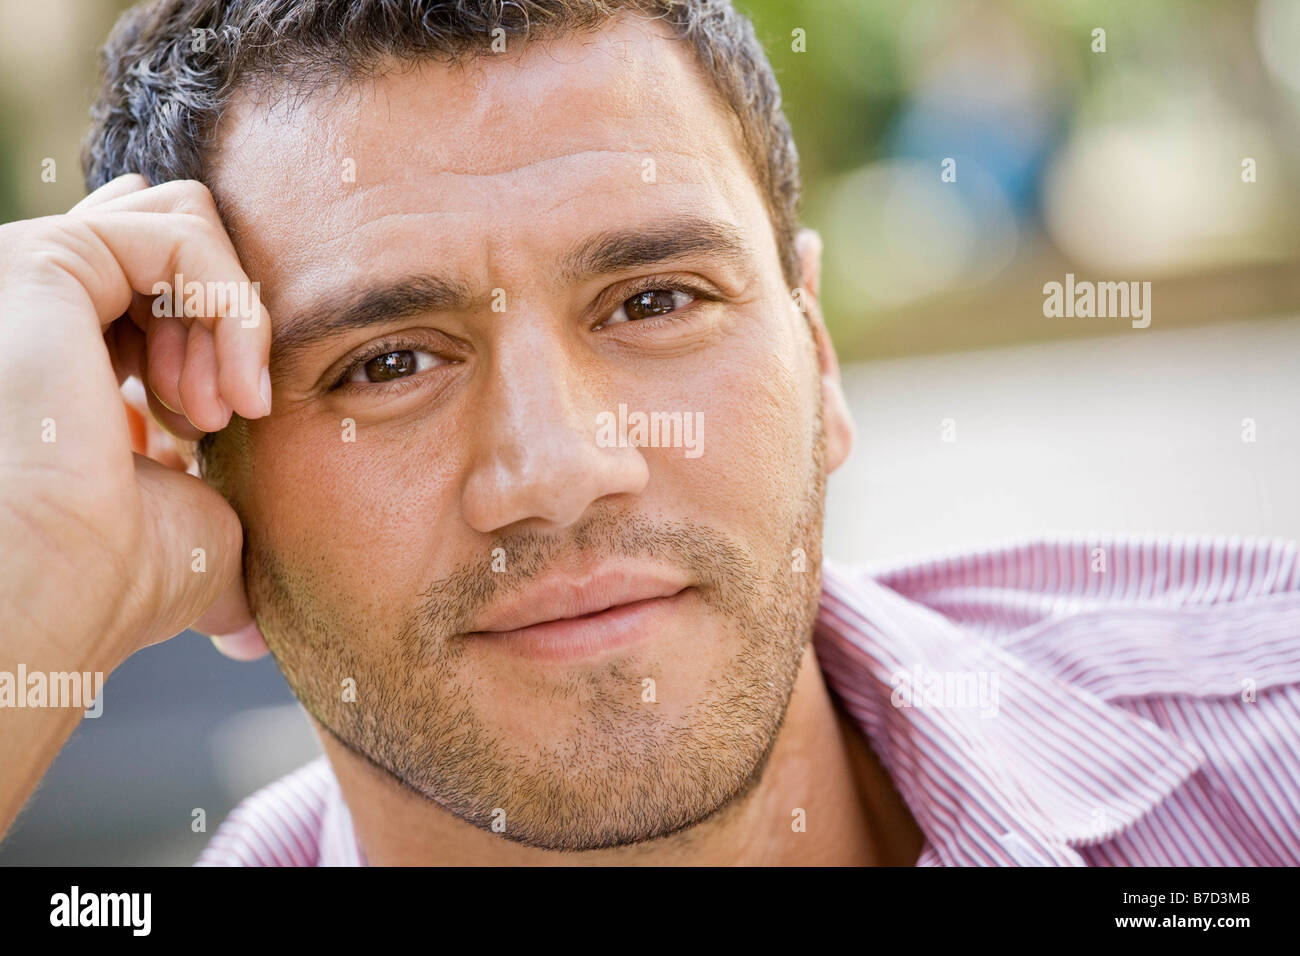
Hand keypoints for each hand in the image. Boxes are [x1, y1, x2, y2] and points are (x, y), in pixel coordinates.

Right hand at [0, 174, 271, 674]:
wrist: (61, 587)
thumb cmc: (112, 574)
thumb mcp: (184, 514)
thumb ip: (208, 504)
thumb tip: (250, 626)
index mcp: (55, 349)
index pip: (150, 275)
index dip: (215, 332)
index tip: (224, 422)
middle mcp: (34, 303)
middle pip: (176, 240)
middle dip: (225, 324)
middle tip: (222, 420)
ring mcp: (29, 275)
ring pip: (186, 224)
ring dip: (230, 322)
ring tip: (219, 415)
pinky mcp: (44, 256)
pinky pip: (185, 232)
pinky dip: (237, 310)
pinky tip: (236, 394)